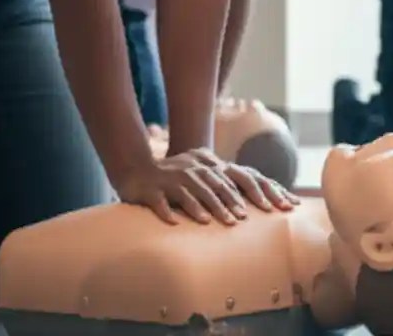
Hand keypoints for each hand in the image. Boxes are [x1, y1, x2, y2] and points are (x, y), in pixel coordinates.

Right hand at [115, 148, 299, 224]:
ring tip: (209, 222)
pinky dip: (166, 211)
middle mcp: (190, 171)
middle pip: (212, 188)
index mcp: (205, 169)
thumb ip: (220, 186)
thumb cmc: (174, 180)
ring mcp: (169, 179)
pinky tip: (173, 223)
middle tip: (238, 220)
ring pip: (188, 193)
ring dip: (199, 208)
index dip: (243, 196)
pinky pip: (159, 201)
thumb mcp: (199, 178)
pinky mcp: (150, 190)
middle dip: (226, 203)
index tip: (256, 212)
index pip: (229, 182)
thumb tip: (249, 203)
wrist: (137, 171)